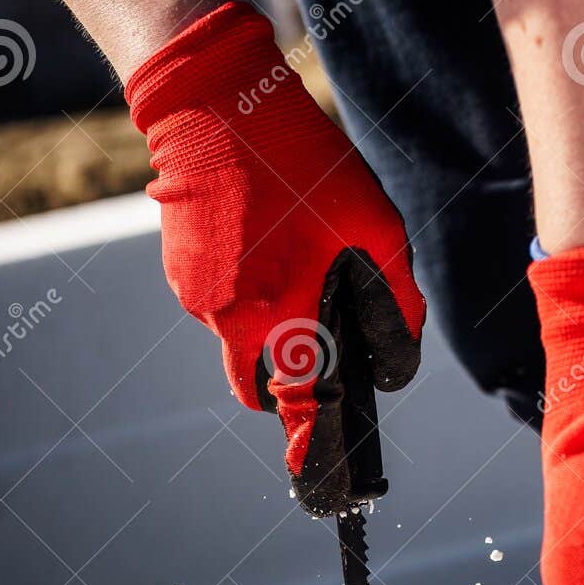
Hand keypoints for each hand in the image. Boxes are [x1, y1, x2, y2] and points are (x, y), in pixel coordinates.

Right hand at [126, 2, 424, 514]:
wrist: (211, 101)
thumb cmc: (301, 161)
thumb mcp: (374, 224)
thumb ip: (396, 297)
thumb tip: (401, 354)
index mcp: (280, 316)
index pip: (296, 410)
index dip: (312, 451)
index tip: (322, 483)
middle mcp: (232, 320)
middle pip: (258, 389)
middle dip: (285, 389)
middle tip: (311, 352)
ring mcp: (198, 299)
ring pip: (240, 341)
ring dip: (267, 324)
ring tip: (289, 260)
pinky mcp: (181, 274)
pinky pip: (221, 302)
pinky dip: (244, 287)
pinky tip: (261, 236)